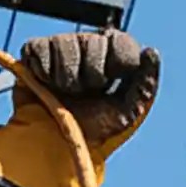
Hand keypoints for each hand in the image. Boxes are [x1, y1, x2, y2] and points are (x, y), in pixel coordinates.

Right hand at [15, 29, 160, 148]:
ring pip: (65, 43)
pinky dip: (44, 70)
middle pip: (92, 41)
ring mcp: (60, 50)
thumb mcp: (129, 112)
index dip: (117, 60)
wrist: (55, 146)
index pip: (120, 41)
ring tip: (65, 92)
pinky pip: (40, 48)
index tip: (111, 82)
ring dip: (66, 75)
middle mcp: (88, 49)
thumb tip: (150, 52)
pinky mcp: (34, 54)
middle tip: (86, 93)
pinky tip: (47, 84)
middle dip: (91, 73)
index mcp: (113, 60)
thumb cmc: (95, 132)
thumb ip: (145, 84)